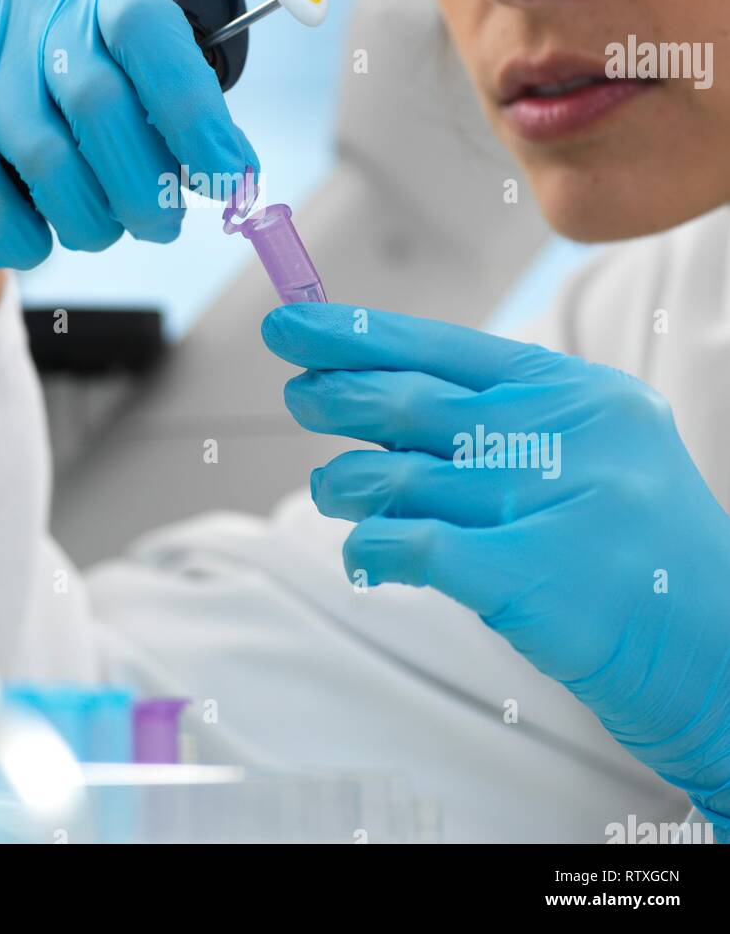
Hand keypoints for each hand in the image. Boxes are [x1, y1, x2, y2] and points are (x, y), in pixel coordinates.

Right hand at [0, 0, 257, 272]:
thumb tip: (234, 172)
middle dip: (142, 185)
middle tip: (162, 225)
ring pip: (44, 156)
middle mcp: (30, 1)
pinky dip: (22, 237)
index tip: (228, 179)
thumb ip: (169, 104)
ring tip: (100, 231)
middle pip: (96, 101)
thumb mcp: (118, 60)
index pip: (148, 31)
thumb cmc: (54, 75)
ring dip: (87, 218)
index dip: (192, 112)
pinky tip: (34, 240)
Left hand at [262, 301, 729, 830]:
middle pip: (410, 403)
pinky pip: (407, 545)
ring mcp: (550, 503)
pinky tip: (366, 553)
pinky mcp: (529, 577)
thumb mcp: (589, 455)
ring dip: (345, 484)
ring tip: (335, 491)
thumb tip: (373, 393)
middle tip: (298, 395)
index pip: (445, 346)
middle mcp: (567, 435)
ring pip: (396, 478)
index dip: (358, 334)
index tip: (292, 324)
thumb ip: (497, 422)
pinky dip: (370, 548)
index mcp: (580, 391)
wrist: (718, 657)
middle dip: (336, 395)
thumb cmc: (634, 551)